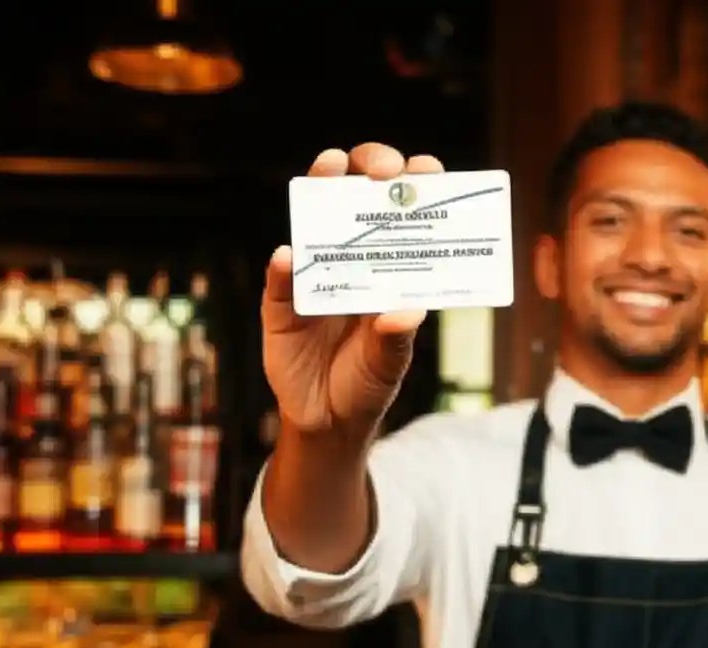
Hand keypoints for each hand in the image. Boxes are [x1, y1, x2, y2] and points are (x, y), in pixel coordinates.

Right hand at [262, 144, 442, 434]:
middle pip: (359, 196)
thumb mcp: (390, 364)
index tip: (427, 172)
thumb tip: (406, 311)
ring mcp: (314, 275)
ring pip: (316, 219)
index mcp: (389, 267)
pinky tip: (288, 258)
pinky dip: (283, 267)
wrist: (327, 420)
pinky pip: (280, 280)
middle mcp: (352, 259)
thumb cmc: (368, 381)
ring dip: (322, 188)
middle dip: (373, 168)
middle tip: (384, 172)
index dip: (415, 184)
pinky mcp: (280, 302)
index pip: (404, 212)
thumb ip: (396, 338)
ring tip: (330, 167)